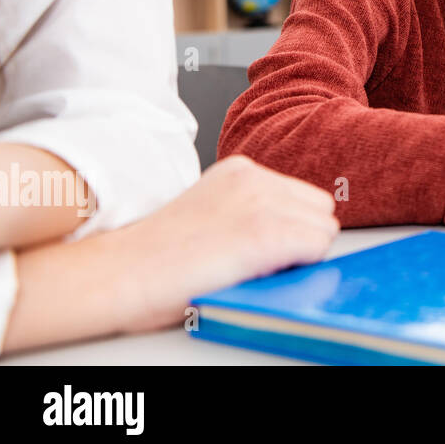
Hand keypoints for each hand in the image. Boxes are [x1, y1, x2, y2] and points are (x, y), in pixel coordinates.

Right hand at [114, 155, 339, 331]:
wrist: (120, 273)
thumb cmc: (154, 256)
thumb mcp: (210, 210)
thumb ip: (248, 208)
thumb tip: (288, 231)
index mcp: (240, 170)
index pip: (300, 195)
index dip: (290, 226)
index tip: (262, 246)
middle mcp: (256, 178)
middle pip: (319, 208)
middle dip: (302, 236)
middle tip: (265, 260)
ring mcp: (264, 203)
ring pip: (324, 228)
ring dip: (301, 253)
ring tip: (257, 268)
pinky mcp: (269, 233)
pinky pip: (319, 247)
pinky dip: (300, 266)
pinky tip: (261, 273)